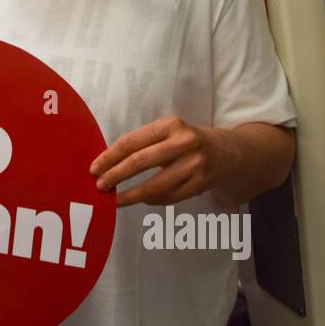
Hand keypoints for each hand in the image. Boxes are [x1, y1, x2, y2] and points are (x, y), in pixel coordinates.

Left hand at [90, 116, 228, 207]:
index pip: (132, 142)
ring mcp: (194, 165)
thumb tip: (108, 163)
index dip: (110, 157)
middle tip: (100, 186)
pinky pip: (169, 197)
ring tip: (115, 199)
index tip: (94, 168)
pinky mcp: (201, 184)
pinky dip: (152, 200)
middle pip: (140, 162)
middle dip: (115, 175)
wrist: (230, 152)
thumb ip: (144, 143)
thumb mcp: (170, 132)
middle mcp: (184, 142)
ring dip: (131, 195)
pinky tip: (142, 199)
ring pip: (155, 185)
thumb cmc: (188, 142)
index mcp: (171, 125)